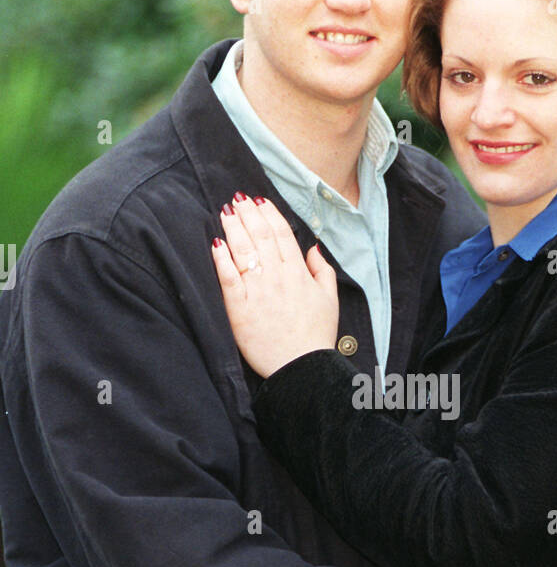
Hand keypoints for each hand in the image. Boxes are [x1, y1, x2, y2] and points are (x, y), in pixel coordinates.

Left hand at [211, 194, 338, 377]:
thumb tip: (313, 247)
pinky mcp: (240, 309)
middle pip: (260, 236)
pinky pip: (228, 278)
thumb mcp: (330, 299)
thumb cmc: (316, 335)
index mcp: (299, 273)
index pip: (281, 234)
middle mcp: (277, 277)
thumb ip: (322, 270)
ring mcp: (258, 292)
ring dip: (233, 228)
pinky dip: (221, 258)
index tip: (259, 201)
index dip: (269, 213)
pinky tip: (216, 243)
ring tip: (226, 212)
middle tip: (237, 199)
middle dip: (248, 214)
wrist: (302, 367)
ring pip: (243, 251)